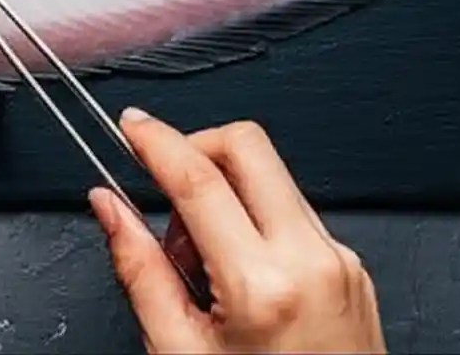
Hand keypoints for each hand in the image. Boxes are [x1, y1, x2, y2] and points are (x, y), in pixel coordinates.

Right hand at [89, 110, 384, 353]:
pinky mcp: (350, 266)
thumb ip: (138, 269)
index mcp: (263, 286)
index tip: (131, 127)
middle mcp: (311, 261)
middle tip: (165, 193)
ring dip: (222, 191)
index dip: (156, 140)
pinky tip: (234, 274)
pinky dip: (252, 220)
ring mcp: (339, 260)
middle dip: (196, 148)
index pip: (199, 178)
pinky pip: (292, 211)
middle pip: (247, 146)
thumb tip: (109, 209)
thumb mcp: (177, 351)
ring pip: (270, 176)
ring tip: (200, 262)